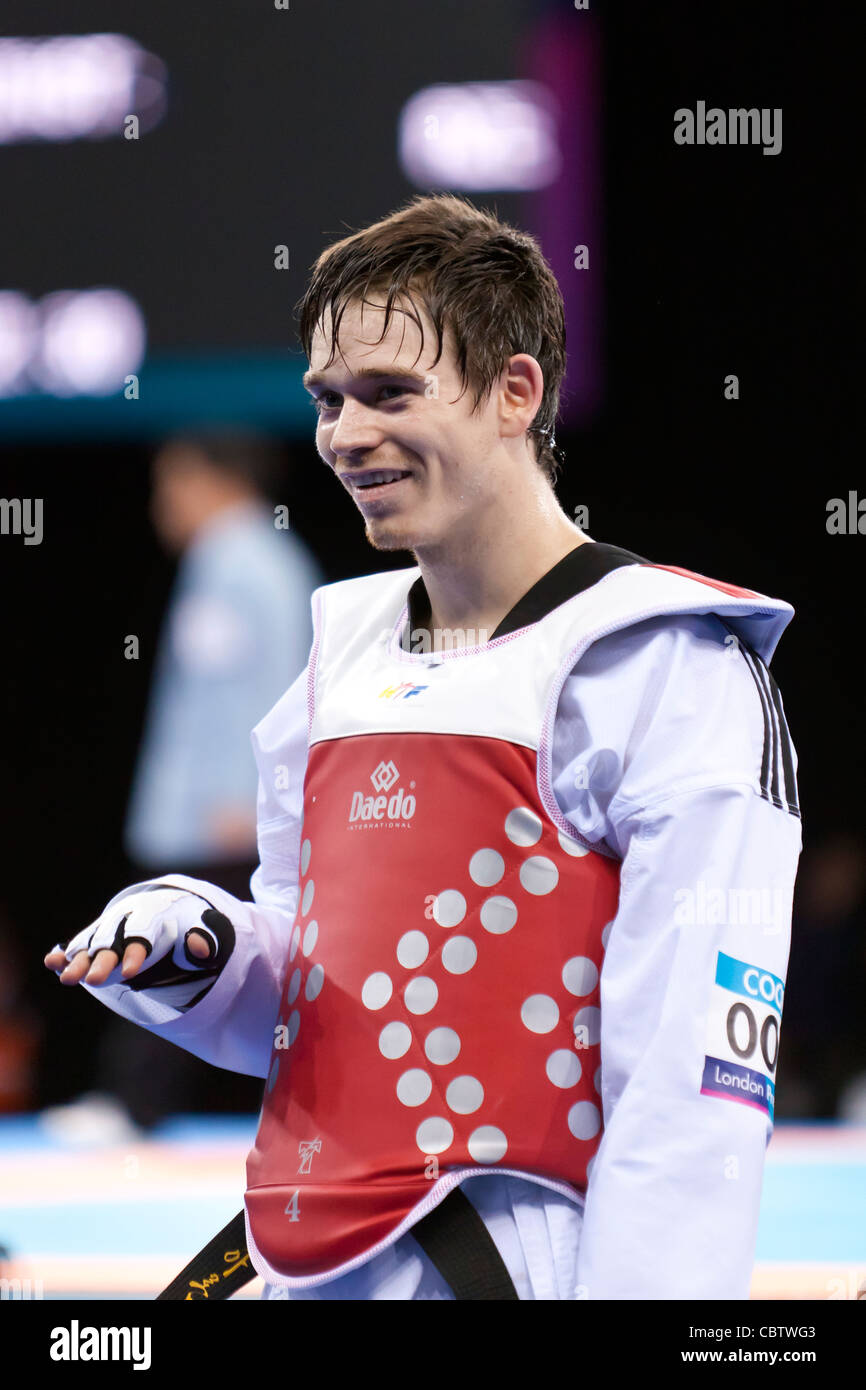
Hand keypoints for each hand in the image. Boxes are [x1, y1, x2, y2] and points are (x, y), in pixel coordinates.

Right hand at [44, 886, 235, 1010]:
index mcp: (151, 917)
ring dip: (78, 962)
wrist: (161, 909)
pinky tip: (52, 962)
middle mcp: (124, 923)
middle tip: (93, 981)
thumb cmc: (183, 926)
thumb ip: (204, 940)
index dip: (136, 953)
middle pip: (111, 941)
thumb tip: (202, 947)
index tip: (131, 973)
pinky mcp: (93, 942)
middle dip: (102, 961)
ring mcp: (107, 932)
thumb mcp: (199, 930)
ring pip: (90, 946)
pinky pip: (76, 947)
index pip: (142, 935)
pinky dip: (63, 954)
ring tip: (68, 979)